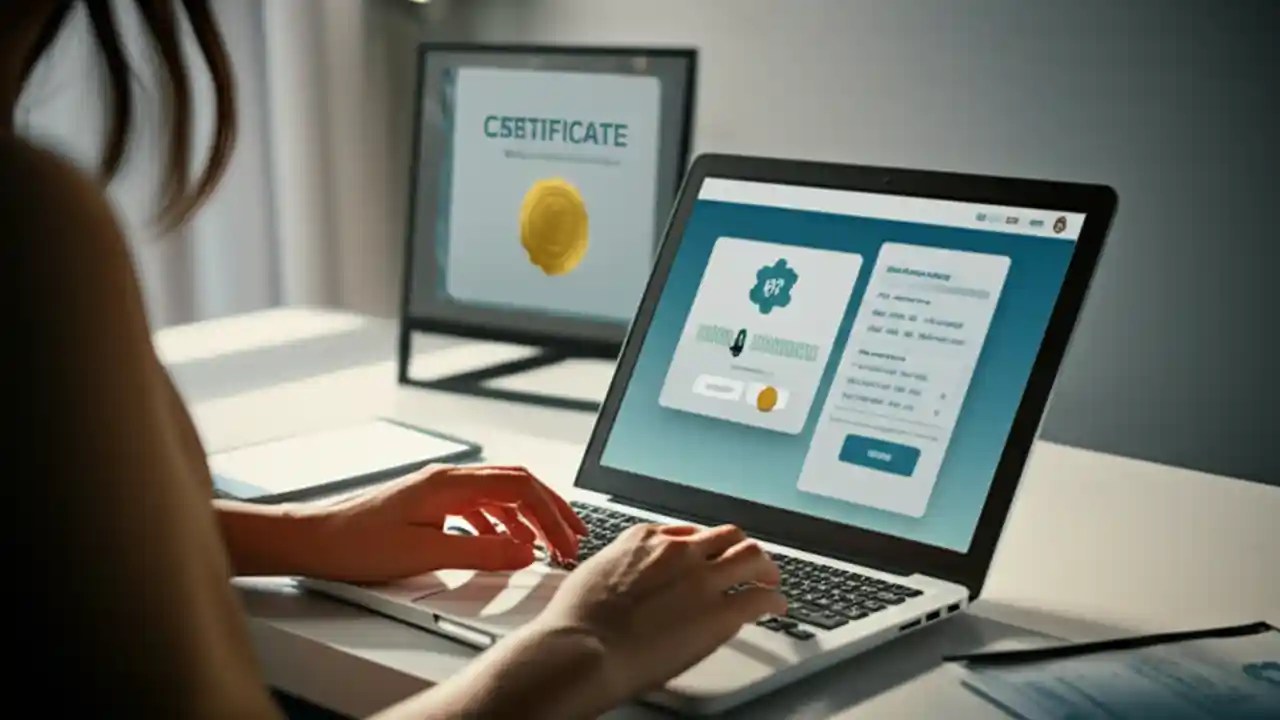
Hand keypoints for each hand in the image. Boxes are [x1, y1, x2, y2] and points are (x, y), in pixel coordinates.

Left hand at [292, 464, 586, 583]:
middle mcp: (448, 478)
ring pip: (499, 495)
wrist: (312, 539)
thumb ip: (481, 553)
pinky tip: (503, 544)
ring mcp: (438, 488)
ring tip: (545, 544)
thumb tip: (525, 552)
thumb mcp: (425, 554)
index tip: (566, 541)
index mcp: (450, 483)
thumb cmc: (356, 544)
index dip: (550, 514)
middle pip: (516, 484)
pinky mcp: (429, 502)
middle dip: (549, 511)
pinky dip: (500, 524)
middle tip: (572, 539)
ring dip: (526, 518)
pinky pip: (479, 506)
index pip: (519, 486)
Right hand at [527, 522, 787, 714]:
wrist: (582, 648)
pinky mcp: (719, 612)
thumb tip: (622, 583)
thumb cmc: (575, 623)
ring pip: (751, 555)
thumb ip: (618, 570)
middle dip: (740, 547)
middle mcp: (678, 550)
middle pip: (725, 535)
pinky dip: (774, 600)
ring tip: (771, 579)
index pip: (686, 532)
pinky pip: (761, 597)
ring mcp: (702, 578)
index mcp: (643, 539)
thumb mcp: (592, 575)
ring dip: (765, 566)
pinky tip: (778, 607)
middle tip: (748, 561)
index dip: (702, 545)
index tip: (706, 554)